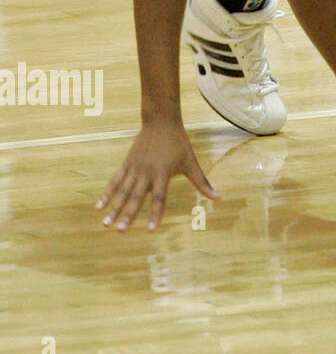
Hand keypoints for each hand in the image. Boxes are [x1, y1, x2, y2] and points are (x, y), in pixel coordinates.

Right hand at [96, 118, 217, 231]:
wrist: (160, 121)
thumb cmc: (179, 143)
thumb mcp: (191, 162)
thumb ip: (202, 182)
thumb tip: (218, 197)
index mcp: (163, 173)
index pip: (159, 197)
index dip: (155, 213)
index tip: (151, 230)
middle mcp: (146, 172)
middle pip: (136, 197)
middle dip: (128, 215)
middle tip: (120, 231)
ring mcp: (134, 168)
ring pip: (122, 191)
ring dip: (113, 208)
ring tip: (105, 224)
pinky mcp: (126, 164)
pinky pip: (114, 181)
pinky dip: (107, 194)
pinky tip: (99, 207)